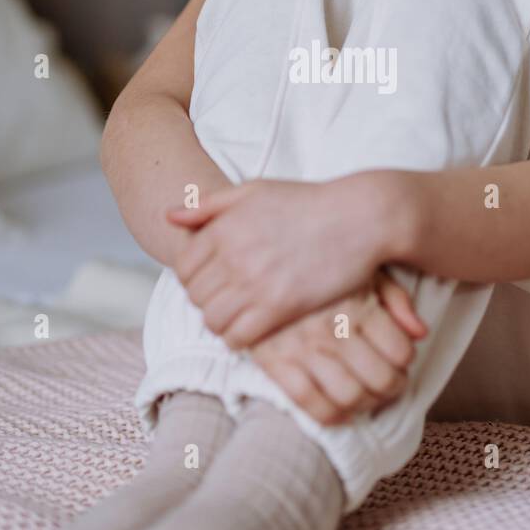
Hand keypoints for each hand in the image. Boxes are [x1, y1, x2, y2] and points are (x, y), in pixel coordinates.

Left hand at [166, 175, 410, 348]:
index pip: (183, 267)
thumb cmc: (309, 202)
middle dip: (207, 301)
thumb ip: (209, 204)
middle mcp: (233, 255)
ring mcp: (255, 282)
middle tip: (227, 300)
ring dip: (221, 322)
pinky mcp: (280, 306)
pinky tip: (253, 330)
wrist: (360, 217)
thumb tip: (169, 216)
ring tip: (238, 316)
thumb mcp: (255, 190)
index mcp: (224, 226)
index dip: (193, 279)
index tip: (212, 281)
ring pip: (212, 320)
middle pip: (195, 296)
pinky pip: (238, 336)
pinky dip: (239, 338)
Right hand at [250, 270, 425, 425]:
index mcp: (356, 303)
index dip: (407, 361)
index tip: (401, 360)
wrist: (257, 264)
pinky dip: (333, 416)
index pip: (400, 351)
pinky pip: (311, 404)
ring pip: (350, 397)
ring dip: (367, 404)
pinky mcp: (275, 363)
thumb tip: (420, 333)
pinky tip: (342, 410)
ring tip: (369, 396)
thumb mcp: (362, 270)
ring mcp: (302, 348)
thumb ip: (396, 299)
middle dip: (393, 387)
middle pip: (381, 379)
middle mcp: (332, 328)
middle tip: (391, 383)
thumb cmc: (319, 268)